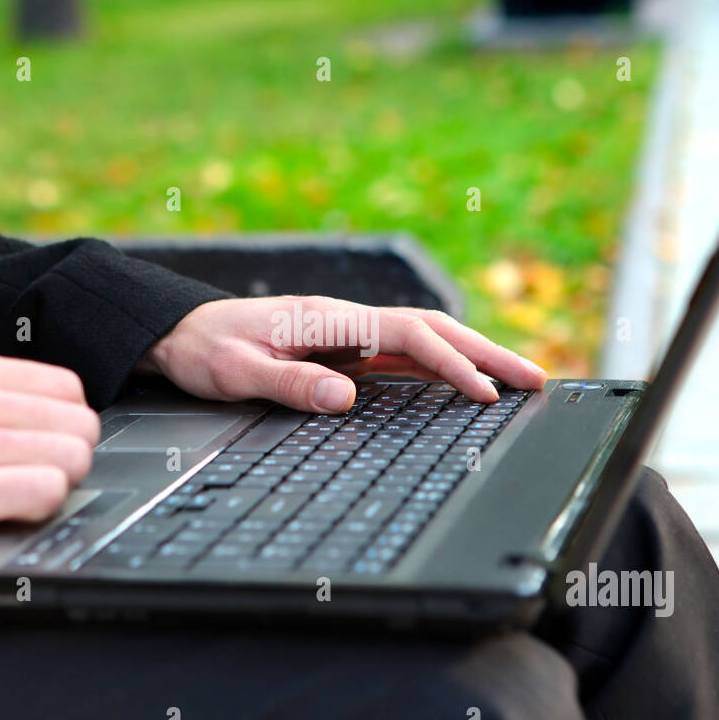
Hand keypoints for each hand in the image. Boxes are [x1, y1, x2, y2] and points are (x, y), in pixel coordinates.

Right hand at [0, 346, 99, 589]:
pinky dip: (41, 508)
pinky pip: (47, 490)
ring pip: (72, 454)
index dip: (66, 424)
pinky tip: (8, 514)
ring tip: (22, 498)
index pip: (64, 385)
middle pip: (78, 421)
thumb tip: (51, 420)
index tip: (47, 449)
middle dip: (71, 457)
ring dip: (59, 484)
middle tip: (40, 480)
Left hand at [137, 296, 546, 412]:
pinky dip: (443, 366)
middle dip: (487, 353)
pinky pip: (406, 355)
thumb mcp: (238, 372)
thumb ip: (290, 383)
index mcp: (330, 320)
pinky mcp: (347, 350)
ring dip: (473, 357)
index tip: (484, 392)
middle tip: (537, 378)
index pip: (408, 336)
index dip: (450, 363)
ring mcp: (351, 335)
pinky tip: (465, 382)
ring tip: (518, 380)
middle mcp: (349, 322)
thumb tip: (345, 399)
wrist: (181, 331)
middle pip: (433, 330)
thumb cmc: (207, 349)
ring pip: (427, 340)